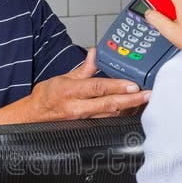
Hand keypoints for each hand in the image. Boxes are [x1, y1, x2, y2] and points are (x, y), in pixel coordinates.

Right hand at [28, 48, 150, 119]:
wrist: (33, 117)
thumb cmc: (47, 97)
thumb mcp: (62, 78)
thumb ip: (83, 68)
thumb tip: (95, 53)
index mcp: (70, 91)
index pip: (97, 88)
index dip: (117, 86)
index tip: (133, 84)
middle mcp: (77, 108)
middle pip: (109, 104)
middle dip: (131, 100)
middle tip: (148, 95)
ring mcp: (83, 120)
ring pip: (111, 115)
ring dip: (130, 108)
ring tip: (146, 101)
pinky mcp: (87, 128)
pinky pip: (108, 121)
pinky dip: (122, 116)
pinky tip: (133, 110)